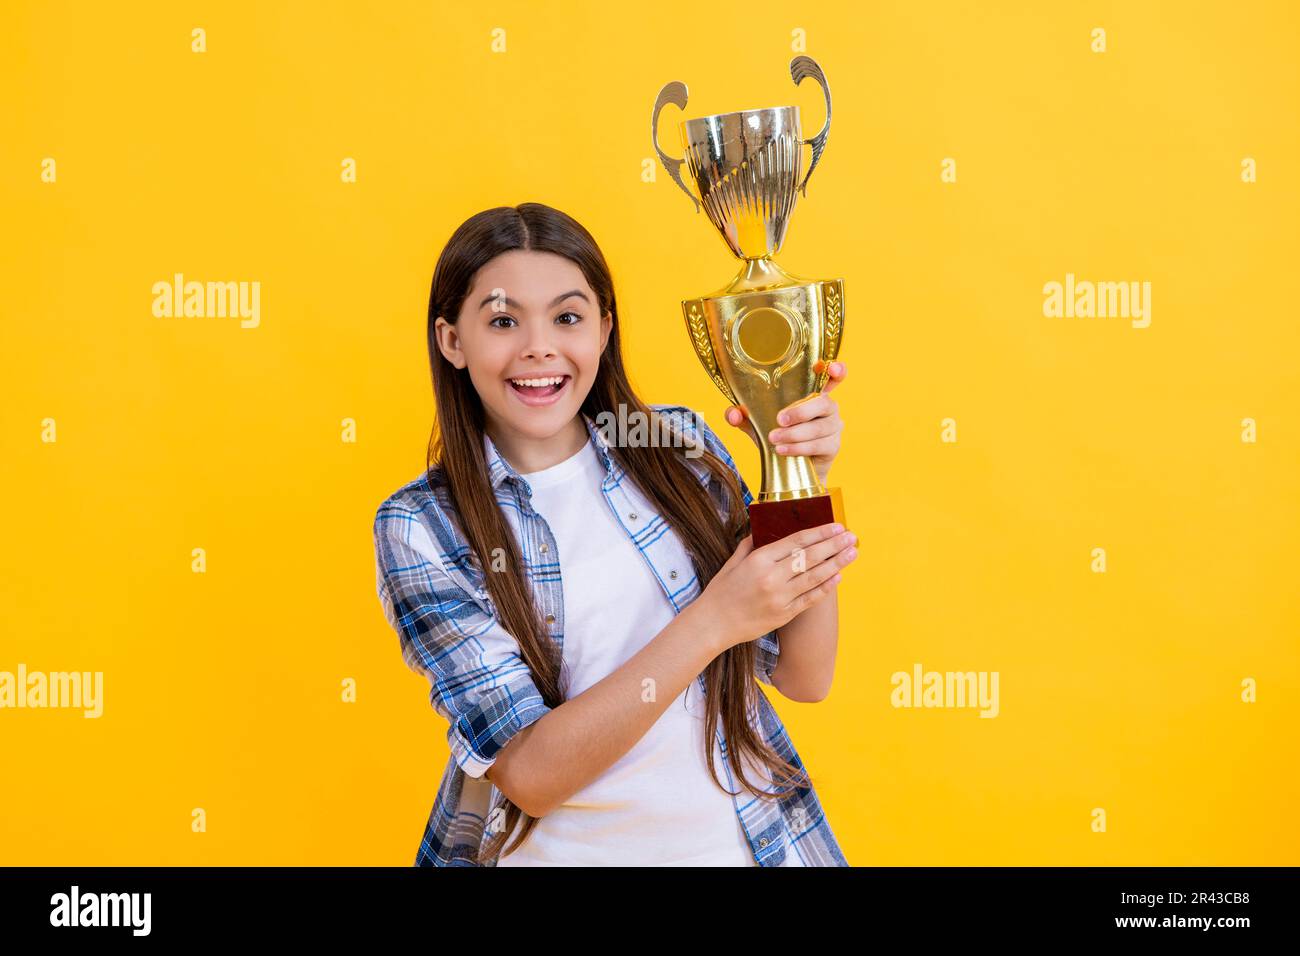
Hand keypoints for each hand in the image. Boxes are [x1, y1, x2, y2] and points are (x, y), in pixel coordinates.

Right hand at [694, 521, 858, 652]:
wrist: (713, 624)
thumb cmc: (721, 592)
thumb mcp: (732, 562)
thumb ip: (750, 544)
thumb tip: (763, 528)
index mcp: (759, 560)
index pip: (796, 542)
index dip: (819, 533)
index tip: (836, 526)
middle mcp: (772, 577)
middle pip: (810, 557)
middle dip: (834, 545)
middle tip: (851, 536)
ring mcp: (780, 598)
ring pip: (815, 577)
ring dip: (837, 563)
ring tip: (852, 553)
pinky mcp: (784, 615)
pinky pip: (810, 599)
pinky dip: (826, 587)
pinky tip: (838, 576)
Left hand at [724, 360, 845, 485]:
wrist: (789, 469)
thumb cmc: (778, 436)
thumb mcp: (758, 423)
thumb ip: (743, 415)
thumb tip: (732, 414)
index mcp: (812, 394)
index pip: (832, 377)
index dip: (836, 371)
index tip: (831, 368)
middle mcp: (827, 407)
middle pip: (823, 403)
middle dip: (801, 412)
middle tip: (779, 420)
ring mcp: (833, 427)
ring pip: (819, 427)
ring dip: (795, 434)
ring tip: (774, 439)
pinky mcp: (833, 446)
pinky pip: (819, 445)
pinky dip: (798, 448)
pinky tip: (783, 450)